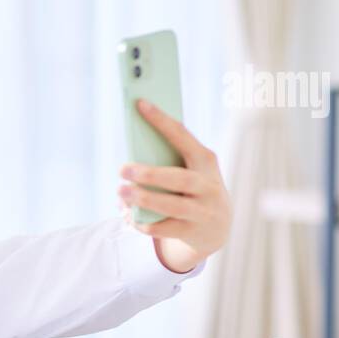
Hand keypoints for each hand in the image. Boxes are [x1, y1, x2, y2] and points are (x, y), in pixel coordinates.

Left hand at [116, 99, 230, 272]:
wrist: (217, 228)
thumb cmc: (192, 190)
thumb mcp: (190, 171)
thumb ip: (167, 161)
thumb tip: (130, 159)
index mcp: (205, 161)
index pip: (183, 136)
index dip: (161, 120)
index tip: (140, 104)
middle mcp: (208, 185)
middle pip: (178, 179)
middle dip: (149, 174)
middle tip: (122, 169)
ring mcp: (203, 211)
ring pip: (171, 206)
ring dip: (143, 200)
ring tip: (121, 193)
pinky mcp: (193, 233)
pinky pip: (164, 228)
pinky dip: (143, 223)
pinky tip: (130, 216)